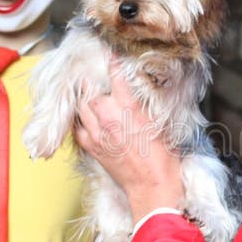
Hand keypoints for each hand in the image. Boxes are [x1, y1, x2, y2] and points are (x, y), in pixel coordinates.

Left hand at [75, 72, 184, 220]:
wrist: (153, 186)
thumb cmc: (163, 158)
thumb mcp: (161, 125)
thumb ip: (148, 106)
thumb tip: (143, 94)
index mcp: (128, 110)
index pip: (116, 78)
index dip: (112, 64)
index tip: (110, 55)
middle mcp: (109, 119)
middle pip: (91, 93)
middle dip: (94, 84)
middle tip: (97, 78)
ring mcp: (98, 134)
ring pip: (81, 108)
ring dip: (84, 99)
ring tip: (87, 93)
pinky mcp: (93, 148)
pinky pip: (78, 128)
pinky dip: (79, 119)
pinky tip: (83, 116)